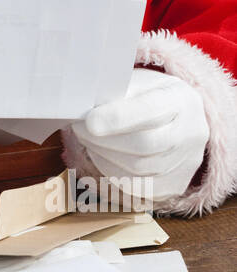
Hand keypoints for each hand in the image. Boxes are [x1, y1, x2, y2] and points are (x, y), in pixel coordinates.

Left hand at [70, 67, 208, 199]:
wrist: (180, 121)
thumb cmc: (150, 98)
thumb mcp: (137, 84)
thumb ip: (116, 92)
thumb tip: (83, 106)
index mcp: (182, 99)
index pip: (150, 110)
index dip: (117, 117)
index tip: (89, 120)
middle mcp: (191, 133)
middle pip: (144, 144)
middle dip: (104, 139)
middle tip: (80, 129)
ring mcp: (186, 163)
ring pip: (137, 169)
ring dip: (103, 155)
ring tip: (88, 139)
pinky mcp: (175, 185)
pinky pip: (136, 188)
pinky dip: (111, 172)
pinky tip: (102, 156)